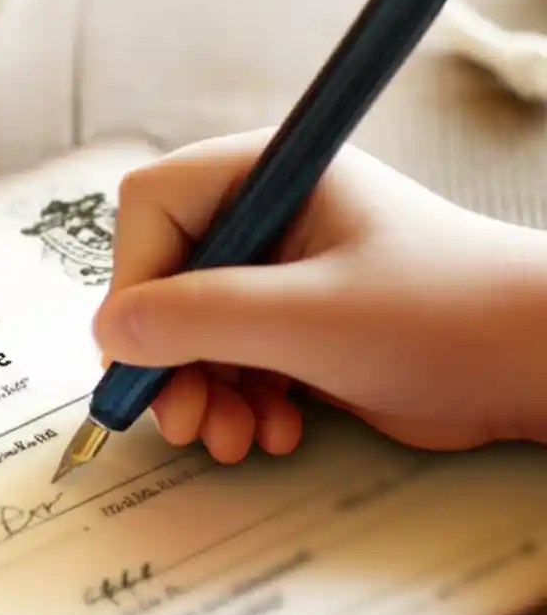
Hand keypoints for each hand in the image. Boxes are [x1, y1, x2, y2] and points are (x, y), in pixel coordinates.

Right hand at [93, 128, 546, 462]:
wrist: (536, 366)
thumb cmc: (443, 316)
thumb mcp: (307, 318)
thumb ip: (199, 318)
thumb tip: (110, 331)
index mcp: (268, 177)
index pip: (153, 206)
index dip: (135, 277)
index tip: (143, 347)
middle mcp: (266, 218)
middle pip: (163, 278)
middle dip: (167, 356)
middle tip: (179, 417)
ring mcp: (280, 275)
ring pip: (191, 331)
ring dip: (199, 392)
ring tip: (231, 438)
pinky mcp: (295, 326)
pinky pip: (230, 363)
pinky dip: (237, 403)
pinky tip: (273, 430)